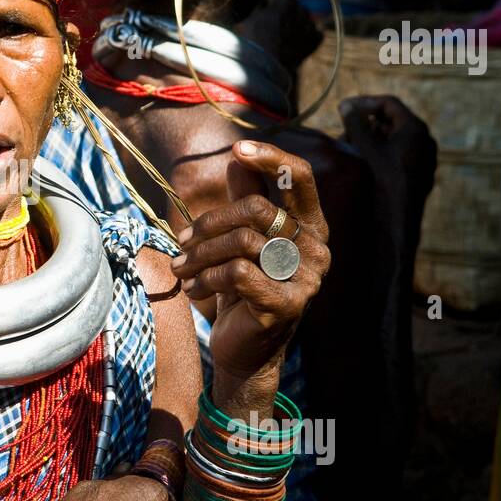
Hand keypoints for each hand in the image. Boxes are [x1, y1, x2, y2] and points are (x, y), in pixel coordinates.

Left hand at [170, 141, 331, 408]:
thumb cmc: (241, 290)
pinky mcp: (287, 304)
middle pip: (259, 208)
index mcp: (310, 227)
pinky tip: (193, 288)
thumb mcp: (239, 240)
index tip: (238, 148)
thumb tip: (237, 157)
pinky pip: (238, 272)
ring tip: (183, 267)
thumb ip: (245, 198)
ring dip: (201, 253)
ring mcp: (306, 278)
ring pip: (243, 241)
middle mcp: (317, 249)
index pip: (301, 179)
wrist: (244, 352)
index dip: (271, 157)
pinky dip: (206, 277)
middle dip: (211, 222)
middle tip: (184, 241)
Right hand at [235, 0, 322, 71]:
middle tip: (270, 27)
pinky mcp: (314, 42)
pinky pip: (316, 34)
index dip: (268, 3)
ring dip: (295, 25)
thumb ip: (257, 5)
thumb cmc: (251, 41)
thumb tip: (262, 1)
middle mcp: (301, 9)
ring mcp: (310, 26)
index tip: (260, 12)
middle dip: (283, 13)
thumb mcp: (247, 17)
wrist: (263, 68)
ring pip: (304, 20)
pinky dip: (308, 37)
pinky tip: (296, 44)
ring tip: (282, 38)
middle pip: (292, 6)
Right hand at [338, 95, 435, 227]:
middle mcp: (424, 139)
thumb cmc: (383, 179)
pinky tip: (365, 161)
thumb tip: (346, 105)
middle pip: (393, 120)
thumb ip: (356, 123)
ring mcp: (424, 156)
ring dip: (373, 136)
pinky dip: (382, 151)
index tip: (344, 108)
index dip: (364, 102)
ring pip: (396, 137)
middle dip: (367, 121)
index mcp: (415, 128)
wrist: (399, 218)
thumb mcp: (366, 147)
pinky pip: (400, 153)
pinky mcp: (420, 172)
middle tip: (346, 127)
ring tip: (352, 145)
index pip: (388, 103)